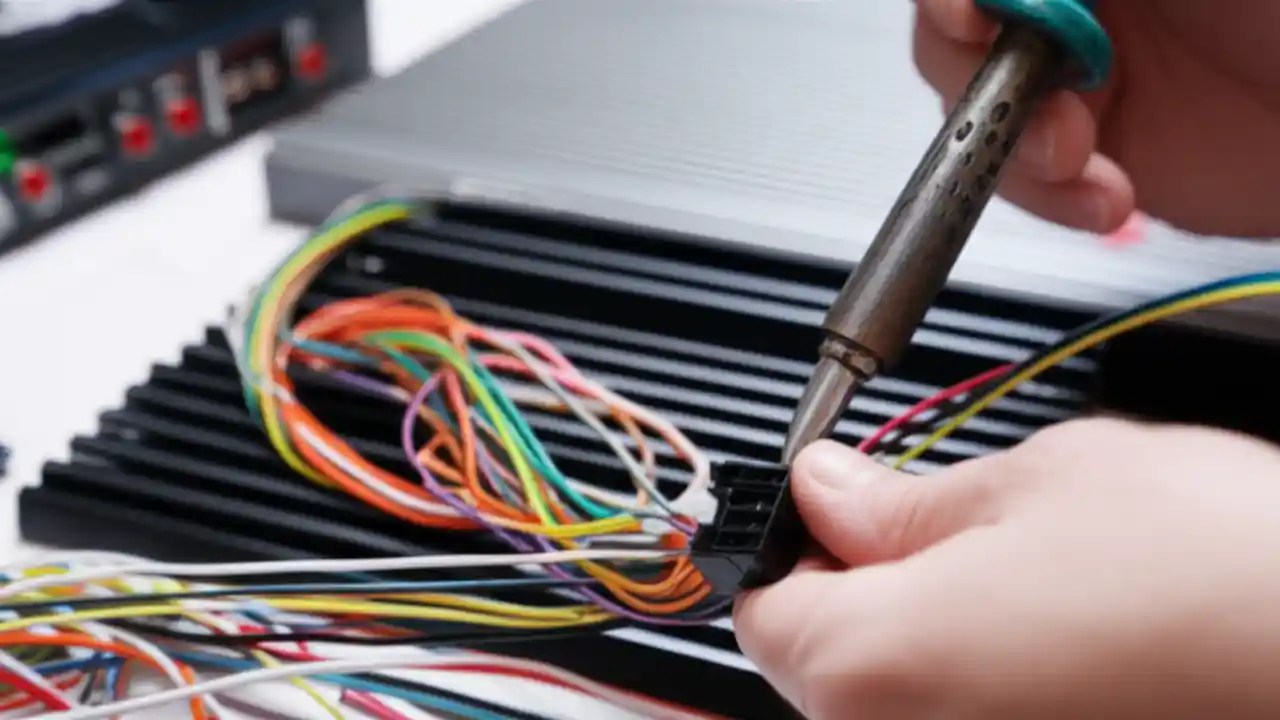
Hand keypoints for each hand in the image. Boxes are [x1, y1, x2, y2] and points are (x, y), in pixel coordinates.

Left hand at [734, 419, 1279, 718]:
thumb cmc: (1231, 574)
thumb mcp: (1043, 483)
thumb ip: (905, 501)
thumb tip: (827, 488)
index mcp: (876, 668)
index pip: (763, 611)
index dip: (797, 548)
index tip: (844, 509)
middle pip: (830, 666)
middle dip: (871, 591)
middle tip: (958, 534)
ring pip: (906, 702)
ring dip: (941, 642)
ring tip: (1040, 588)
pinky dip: (996, 688)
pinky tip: (1073, 646)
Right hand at [913, 0, 1279, 236]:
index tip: (968, 17)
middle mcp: (1072, 9)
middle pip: (957, 35)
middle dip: (979, 73)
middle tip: (1039, 99)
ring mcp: (1078, 83)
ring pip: (976, 113)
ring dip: (1013, 149)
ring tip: (1078, 162)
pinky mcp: (1090, 159)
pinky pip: (1023, 183)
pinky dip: (1050, 201)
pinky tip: (1105, 197)